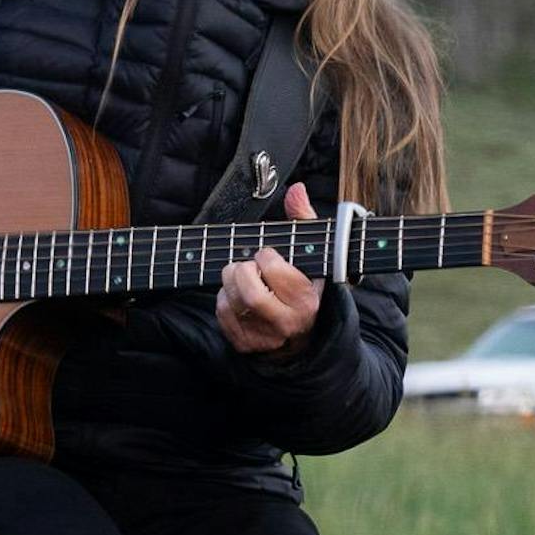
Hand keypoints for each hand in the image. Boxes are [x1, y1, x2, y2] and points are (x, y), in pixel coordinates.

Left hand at [216, 182, 324, 359]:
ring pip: (231, 301)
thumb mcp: (312, 253)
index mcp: (305, 299)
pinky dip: (224, 300)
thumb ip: (303, 219)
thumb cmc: (305, 285)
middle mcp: (285, 322)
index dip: (266, 256)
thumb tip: (297, 190)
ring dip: (230, 282)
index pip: (271, 267)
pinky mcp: (245, 344)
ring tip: (242, 277)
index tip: (268, 257)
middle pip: (248, 290)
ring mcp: (264, 336)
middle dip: (241, 270)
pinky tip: (237, 297)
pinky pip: (222, 314)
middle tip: (247, 265)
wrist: (305, 335)